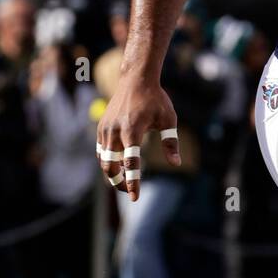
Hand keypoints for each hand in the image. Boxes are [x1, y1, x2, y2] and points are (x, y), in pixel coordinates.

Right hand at [96, 70, 179, 200]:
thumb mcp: (168, 120)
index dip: (133, 182)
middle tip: (127, 191)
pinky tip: (120, 162)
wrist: (135, 79)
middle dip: (117, 182)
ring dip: (112, 171)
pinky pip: (102, 150)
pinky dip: (109, 160)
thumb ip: (170, 143)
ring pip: (103, 159)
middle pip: (109, 165)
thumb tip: (176, 164)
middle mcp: (115, 131)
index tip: (134, 197)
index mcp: (132, 130)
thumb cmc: (155, 99)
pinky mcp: (102, 127)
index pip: (131, 162)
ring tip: (125, 177)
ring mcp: (105, 128)